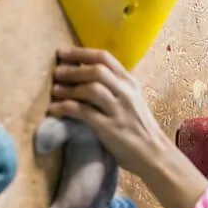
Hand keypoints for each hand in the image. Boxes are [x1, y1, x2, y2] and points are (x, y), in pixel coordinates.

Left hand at [48, 47, 167, 177]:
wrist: (152, 154)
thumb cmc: (138, 127)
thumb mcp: (131, 100)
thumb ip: (114, 87)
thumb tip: (84, 74)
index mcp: (130, 83)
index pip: (105, 58)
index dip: (81, 53)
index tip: (63, 53)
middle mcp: (126, 93)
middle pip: (96, 71)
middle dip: (73, 70)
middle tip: (56, 73)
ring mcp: (118, 110)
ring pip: (90, 89)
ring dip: (68, 88)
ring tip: (55, 90)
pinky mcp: (109, 128)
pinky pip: (83, 112)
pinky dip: (65, 107)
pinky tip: (54, 109)